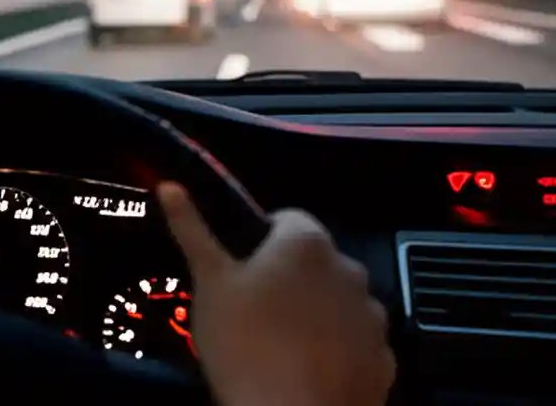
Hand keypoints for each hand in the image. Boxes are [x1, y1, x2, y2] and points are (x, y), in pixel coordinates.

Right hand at [158, 183, 394, 405]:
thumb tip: (170, 185)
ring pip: (338, 302)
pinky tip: (310, 371)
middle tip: (256, 310)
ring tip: (283, 346)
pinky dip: (339, 350)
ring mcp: (372, 316)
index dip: (261, 241)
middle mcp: (350, 268)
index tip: (241, 271)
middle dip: (291, 278)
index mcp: (306, 242)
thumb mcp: (209, 283)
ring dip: (318, 312)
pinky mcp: (384, 358)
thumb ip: (193, 230)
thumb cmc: (243, 342)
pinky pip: (357, 343)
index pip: (286, 220)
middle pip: (315, 262)